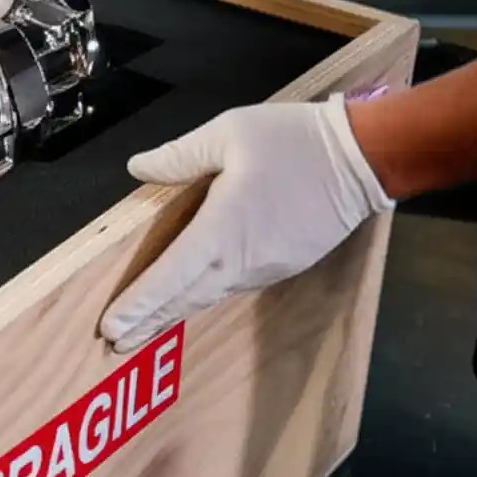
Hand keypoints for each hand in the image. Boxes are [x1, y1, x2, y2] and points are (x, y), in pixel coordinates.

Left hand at [99, 95, 394, 352]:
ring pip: (209, 295)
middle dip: (149, 321)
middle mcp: (241, 259)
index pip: (170, 276)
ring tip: (142, 330)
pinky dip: (203, 297)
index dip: (139, 304)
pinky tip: (188, 299)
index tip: (110, 328)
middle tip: (114, 343)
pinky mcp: (283, 264)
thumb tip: (137, 169)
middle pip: (186, 298)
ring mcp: (265, 267)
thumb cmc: (292, 141)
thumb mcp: (228, 132)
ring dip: (174, 313)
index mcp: (222, 228)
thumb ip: (179, 156)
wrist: (365, 158)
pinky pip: (232, 286)